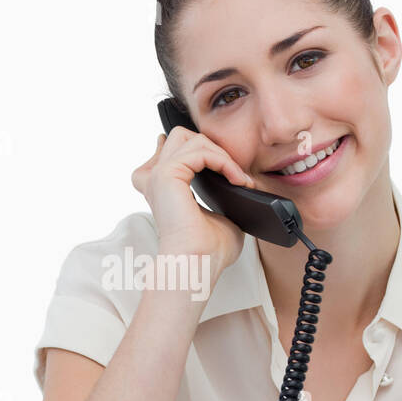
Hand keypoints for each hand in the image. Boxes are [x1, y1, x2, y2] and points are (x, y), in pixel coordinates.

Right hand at [130, 127, 253, 267]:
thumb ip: (225, 197)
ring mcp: (159, 176)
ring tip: (238, 178)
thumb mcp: (222, 216)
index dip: (198, 151)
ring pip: (190, 138)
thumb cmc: (208, 250)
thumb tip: (245, 188)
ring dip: (221, 154)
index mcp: (163, 189)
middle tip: (232, 173)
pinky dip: (223, 161)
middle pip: (180, 137)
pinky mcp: (166, 175)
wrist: (199, 264)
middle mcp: (156, 180)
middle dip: (210, 148)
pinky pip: (199, 150)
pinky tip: (236, 179)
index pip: (169, 152)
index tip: (229, 169)